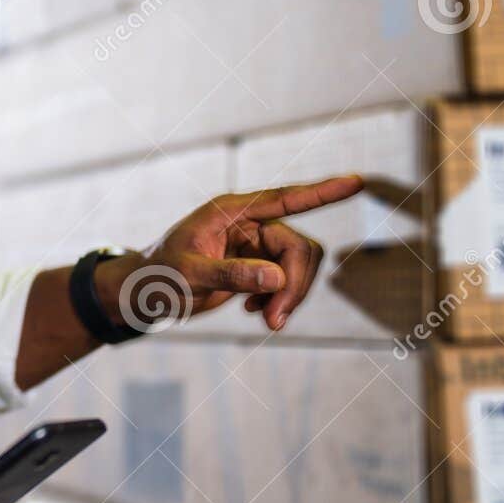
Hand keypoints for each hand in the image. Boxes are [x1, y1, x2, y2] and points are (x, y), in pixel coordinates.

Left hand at [96, 175, 362, 332]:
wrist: (146, 294)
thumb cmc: (158, 277)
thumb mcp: (188, 276)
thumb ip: (230, 275)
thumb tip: (277, 277)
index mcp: (229, 212)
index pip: (283, 198)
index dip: (322, 192)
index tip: (358, 181)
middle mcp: (248, 223)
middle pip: (299, 247)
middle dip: (296, 285)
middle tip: (273, 321)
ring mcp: (256, 244)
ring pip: (301, 265)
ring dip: (292, 296)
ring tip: (265, 320)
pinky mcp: (258, 266)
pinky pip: (290, 280)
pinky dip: (282, 300)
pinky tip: (256, 312)